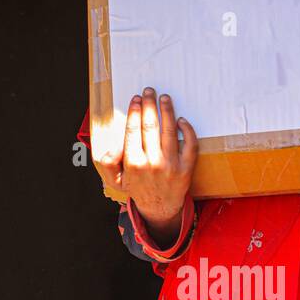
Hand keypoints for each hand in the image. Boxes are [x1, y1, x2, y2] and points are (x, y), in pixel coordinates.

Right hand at [94, 88, 197, 240]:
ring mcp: (170, 165)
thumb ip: (110, 164)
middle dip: (149, 105)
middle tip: (149, 91)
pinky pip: (190, 145)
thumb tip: (112, 149)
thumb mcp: (117, 180)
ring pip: (169, 131)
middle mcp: (152, 163)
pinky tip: (181, 120)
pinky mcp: (186, 169)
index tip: (136, 99)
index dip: (134, 111)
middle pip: (150, 126)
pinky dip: (187, 131)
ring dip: (167, 111)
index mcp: (133, 163)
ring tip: (165, 98)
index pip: (133, 130)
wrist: (159, 208)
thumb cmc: (138, 188)